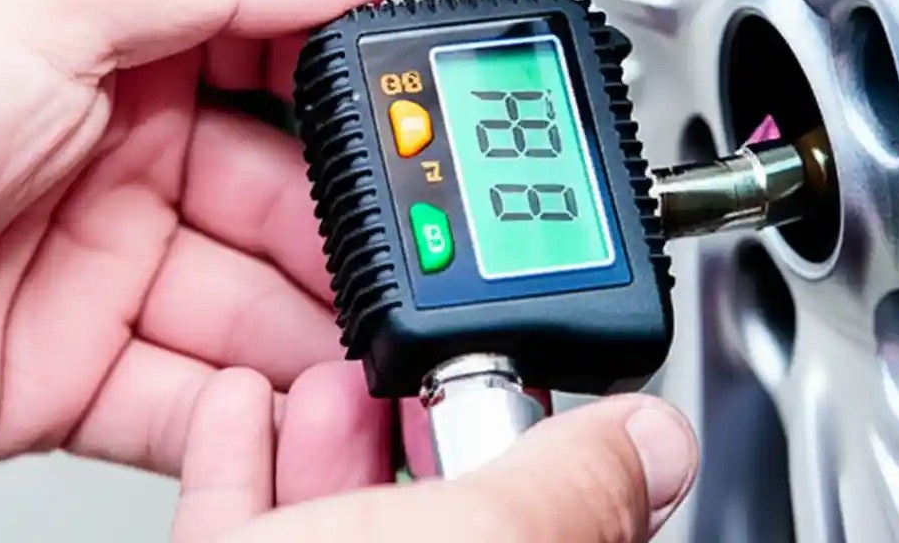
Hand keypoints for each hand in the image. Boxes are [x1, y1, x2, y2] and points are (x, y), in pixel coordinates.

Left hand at [0, 0, 409, 522]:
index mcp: (115, 37)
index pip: (275, 57)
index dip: (352, 95)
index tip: (422, 129)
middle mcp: (115, 149)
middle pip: (278, 196)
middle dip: (348, 233)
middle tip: (415, 258)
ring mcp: (97, 263)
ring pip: (248, 304)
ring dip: (313, 331)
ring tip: (370, 347)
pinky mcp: (69, 369)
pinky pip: (186, 394)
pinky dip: (246, 410)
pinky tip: (288, 405)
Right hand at [219, 394, 699, 542]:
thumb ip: (575, 493)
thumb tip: (657, 447)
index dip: (554, 467)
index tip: (533, 397)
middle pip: (444, 531)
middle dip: (423, 434)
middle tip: (416, 372)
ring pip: (339, 530)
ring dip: (328, 437)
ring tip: (325, 376)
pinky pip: (249, 537)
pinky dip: (242, 468)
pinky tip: (242, 411)